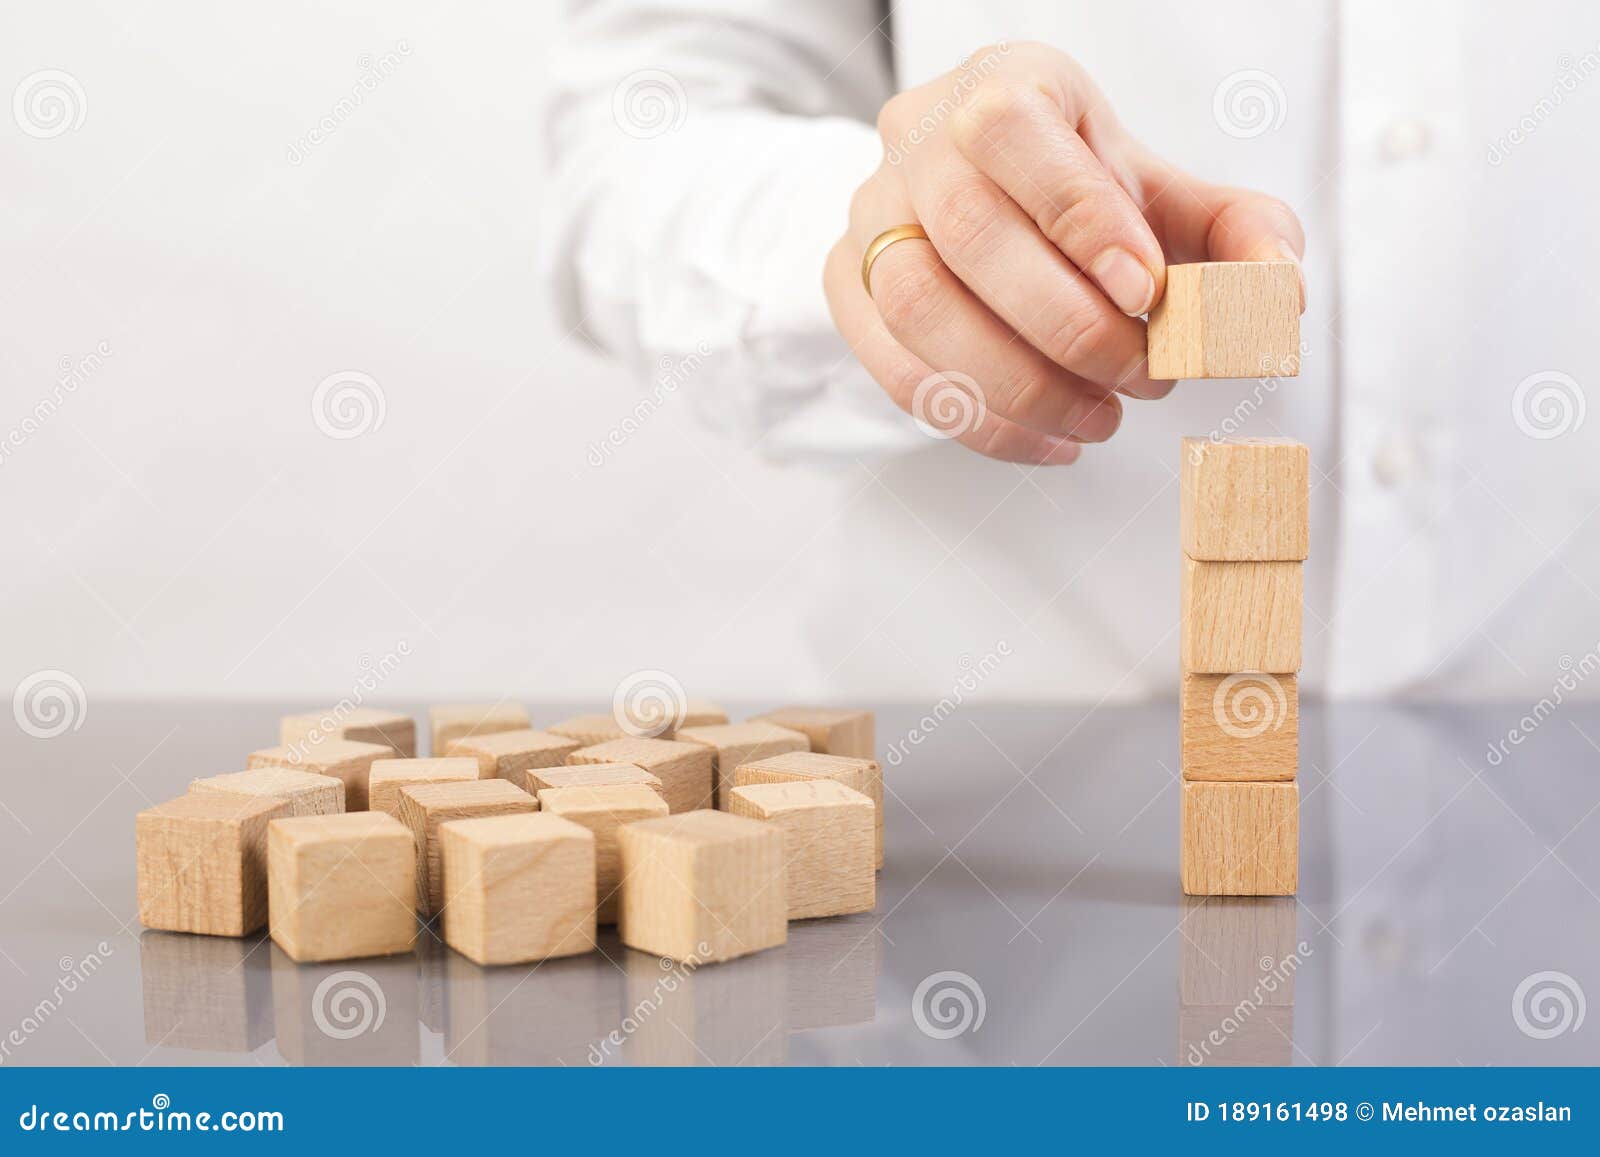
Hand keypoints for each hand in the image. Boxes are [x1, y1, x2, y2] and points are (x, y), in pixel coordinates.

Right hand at [824, 41, 1305, 463]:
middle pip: (967, 232)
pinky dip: (977, 421)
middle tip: (1144, 377)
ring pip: (918, 305)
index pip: (1013, 132)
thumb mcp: (1168, 195)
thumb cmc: (1085, 197)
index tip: (1148, 293)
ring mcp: (871, 215)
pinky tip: (1048, 441)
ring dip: (1019, 384)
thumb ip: (1238, 233)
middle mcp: (917, 141)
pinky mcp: (846, 285)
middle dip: (1066, 325)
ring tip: (1101, 419)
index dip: (1080, 218)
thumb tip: (1275, 297)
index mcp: (1001, 87)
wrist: (987, 200)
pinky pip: (894, 366)